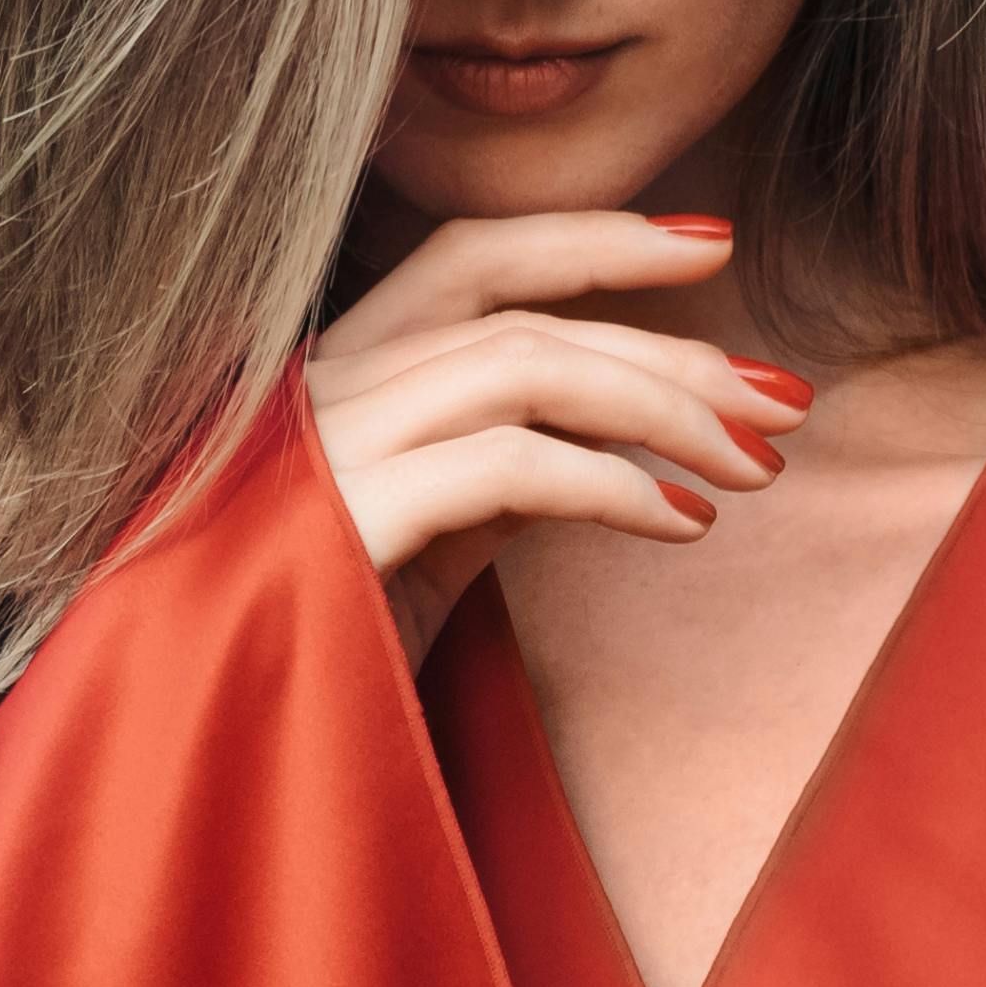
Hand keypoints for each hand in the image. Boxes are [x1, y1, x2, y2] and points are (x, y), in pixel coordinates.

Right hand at [306, 209, 809, 670]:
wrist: (199, 749)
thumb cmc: (304, 648)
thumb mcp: (414, 538)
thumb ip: (489, 467)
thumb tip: (610, 437)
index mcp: (331, 375)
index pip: (471, 258)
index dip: (595, 237)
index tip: (714, 245)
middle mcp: (318, 388)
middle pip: (521, 311)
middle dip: (671, 343)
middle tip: (785, 399)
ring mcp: (322, 446)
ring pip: (523, 367)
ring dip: (662, 408)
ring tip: (754, 471)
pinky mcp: (343, 519)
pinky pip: (509, 465)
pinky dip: (612, 484)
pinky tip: (680, 523)